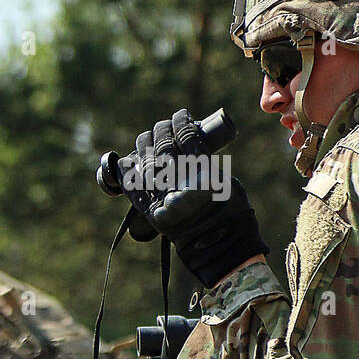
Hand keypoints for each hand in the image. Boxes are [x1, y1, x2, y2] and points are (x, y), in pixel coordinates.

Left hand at [118, 109, 267, 286]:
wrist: (217, 243)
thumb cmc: (229, 212)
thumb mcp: (226, 181)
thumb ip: (205, 165)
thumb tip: (190, 149)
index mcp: (203, 171)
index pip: (186, 137)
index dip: (181, 123)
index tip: (181, 115)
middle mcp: (180, 181)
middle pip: (162, 147)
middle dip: (161, 131)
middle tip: (163, 125)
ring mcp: (162, 196)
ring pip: (146, 163)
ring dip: (144, 147)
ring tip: (146, 139)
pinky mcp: (150, 211)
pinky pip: (133, 187)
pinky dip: (129, 173)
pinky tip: (129, 162)